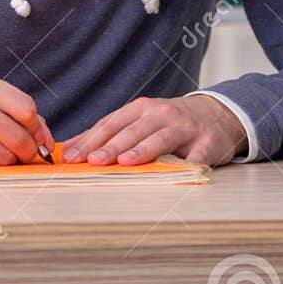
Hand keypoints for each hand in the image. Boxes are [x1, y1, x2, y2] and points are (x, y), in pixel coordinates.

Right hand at [0, 71, 53, 164]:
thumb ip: (13, 109)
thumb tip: (46, 140)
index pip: (26, 110)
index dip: (39, 129)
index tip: (39, 139)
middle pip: (19, 137)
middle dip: (29, 151)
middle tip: (26, 154)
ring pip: (4, 157)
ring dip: (9, 161)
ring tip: (2, 154)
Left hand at [61, 95, 247, 166]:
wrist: (216, 115)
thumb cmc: (169, 122)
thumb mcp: (138, 120)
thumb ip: (107, 134)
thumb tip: (66, 149)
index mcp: (141, 108)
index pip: (111, 124)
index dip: (90, 140)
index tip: (71, 157)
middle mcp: (162, 114)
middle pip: (133, 130)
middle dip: (111, 146)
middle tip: (93, 161)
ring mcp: (185, 127)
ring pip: (161, 138)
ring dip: (143, 149)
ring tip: (126, 162)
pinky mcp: (207, 142)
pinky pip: (196, 156)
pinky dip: (187, 165)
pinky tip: (177, 175)